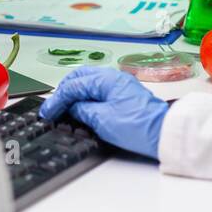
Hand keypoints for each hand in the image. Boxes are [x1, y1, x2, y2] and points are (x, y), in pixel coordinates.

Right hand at [39, 67, 168, 158]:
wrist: (164, 134)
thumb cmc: (139, 126)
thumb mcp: (102, 120)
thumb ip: (81, 110)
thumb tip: (70, 107)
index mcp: (105, 79)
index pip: (72, 85)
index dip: (56, 100)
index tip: (46, 113)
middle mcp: (112, 77)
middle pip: (79, 78)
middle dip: (63, 92)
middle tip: (53, 108)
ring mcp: (119, 85)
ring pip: (88, 83)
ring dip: (74, 94)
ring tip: (64, 110)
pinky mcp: (124, 95)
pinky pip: (98, 91)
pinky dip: (86, 97)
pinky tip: (82, 109)